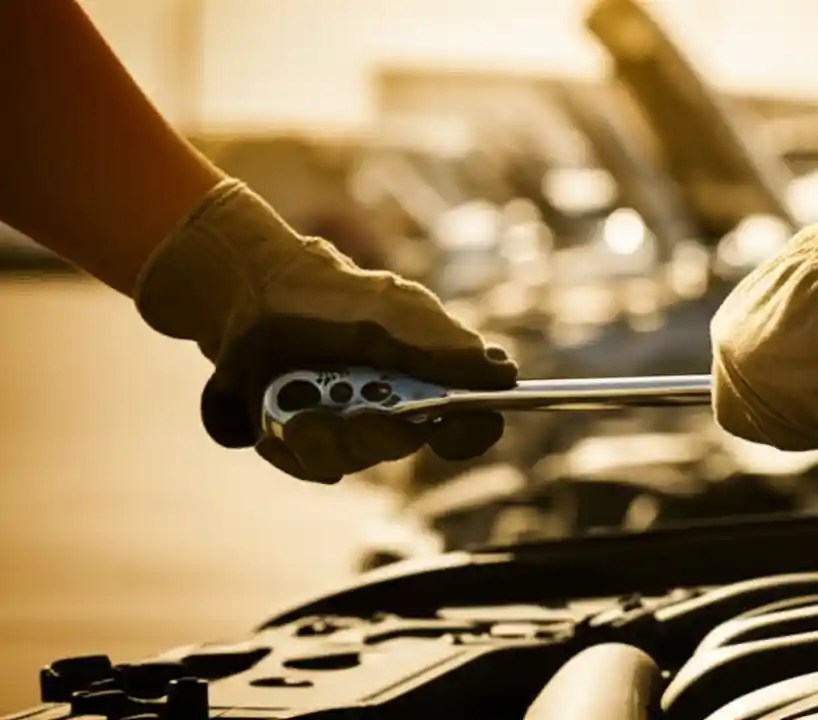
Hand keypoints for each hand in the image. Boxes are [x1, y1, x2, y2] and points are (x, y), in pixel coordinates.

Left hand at [134, 179, 516, 482]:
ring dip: (325, 431)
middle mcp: (395, 412)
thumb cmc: (333, 298)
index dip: (469, 433)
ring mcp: (348, 430)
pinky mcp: (304, 445)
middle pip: (402, 446)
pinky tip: (281, 407)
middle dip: (378, 429)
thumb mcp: (390, 312)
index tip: (452, 427)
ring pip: (350, 461)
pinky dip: (290, 438)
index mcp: (429, 381)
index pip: (470, 423)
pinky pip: (306, 464)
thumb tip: (503, 373)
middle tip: (359, 409)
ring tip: (303, 403)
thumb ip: (443, 346)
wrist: (252, 292)